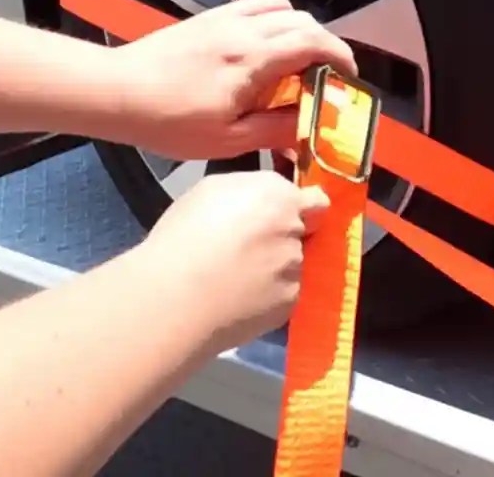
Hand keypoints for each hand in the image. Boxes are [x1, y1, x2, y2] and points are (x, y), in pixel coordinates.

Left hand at [106, 0, 355, 159]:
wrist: (117, 92)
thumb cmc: (167, 120)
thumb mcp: (228, 140)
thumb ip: (276, 130)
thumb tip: (310, 128)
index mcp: (254, 59)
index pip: (316, 42)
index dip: (341, 58)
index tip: (347, 79)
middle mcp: (244, 29)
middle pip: (305, 22)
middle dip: (324, 49)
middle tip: (323, 81)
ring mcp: (225, 19)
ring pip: (283, 9)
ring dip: (300, 32)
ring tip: (295, 64)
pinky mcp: (209, 18)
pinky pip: (256, 6)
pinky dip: (274, 21)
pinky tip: (264, 51)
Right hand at [141, 171, 328, 348]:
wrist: (176, 296)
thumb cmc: (184, 235)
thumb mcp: (212, 190)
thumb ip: (251, 190)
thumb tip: (266, 199)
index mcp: (278, 197)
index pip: (317, 200)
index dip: (300, 208)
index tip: (281, 216)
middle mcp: (294, 231)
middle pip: (298, 233)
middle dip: (280, 238)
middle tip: (245, 250)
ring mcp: (294, 269)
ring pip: (290, 265)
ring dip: (273, 269)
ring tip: (235, 279)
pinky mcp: (288, 304)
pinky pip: (282, 294)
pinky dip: (267, 296)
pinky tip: (238, 300)